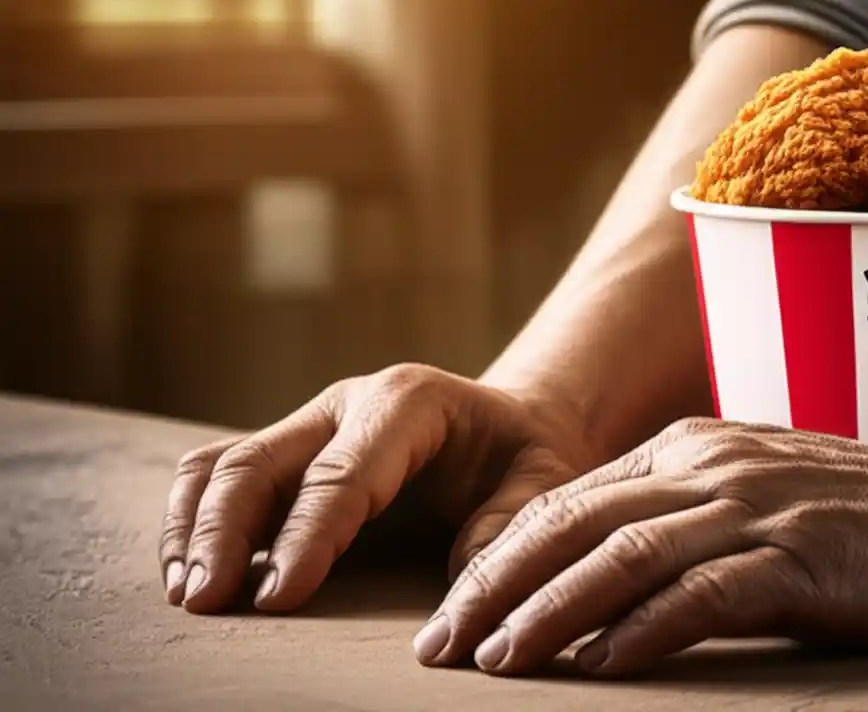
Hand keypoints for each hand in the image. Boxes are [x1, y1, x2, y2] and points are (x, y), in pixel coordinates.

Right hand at [159, 363, 595, 613]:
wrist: (510, 426)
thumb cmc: (526, 457)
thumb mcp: (544, 483)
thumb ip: (506, 529)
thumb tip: (455, 598)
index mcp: (410, 401)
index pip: (343, 474)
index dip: (305, 536)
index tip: (278, 598)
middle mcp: (347, 402)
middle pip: (261, 461)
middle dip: (225, 531)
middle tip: (206, 603)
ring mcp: (310, 422)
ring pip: (225, 462)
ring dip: (194, 526)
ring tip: (187, 595)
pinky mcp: (291, 448)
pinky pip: (220, 472)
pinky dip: (193, 519)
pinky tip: (190, 573)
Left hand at [415, 418, 867, 676]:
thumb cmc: (855, 511)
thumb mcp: (748, 493)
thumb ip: (675, 516)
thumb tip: (591, 584)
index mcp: (684, 449)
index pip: (563, 503)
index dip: (496, 561)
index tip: (448, 616)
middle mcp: (706, 467)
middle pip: (573, 524)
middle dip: (494, 587)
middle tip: (440, 647)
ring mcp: (753, 508)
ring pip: (623, 554)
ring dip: (551, 610)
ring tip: (498, 661)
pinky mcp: (800, 557)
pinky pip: (705, 591)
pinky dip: (646, 629)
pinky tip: (603, 665)